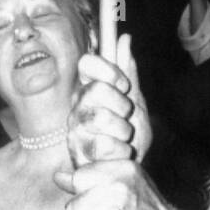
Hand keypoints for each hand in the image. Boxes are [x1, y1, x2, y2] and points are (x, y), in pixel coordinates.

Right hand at [63, 33, 151, 170]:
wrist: (131, 171)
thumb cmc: (130, 134)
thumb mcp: (135, 100)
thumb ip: (128, 71)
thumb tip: (124, 37)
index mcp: (89, 89)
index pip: (87, 63)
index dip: (109, 70)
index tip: (123, 84)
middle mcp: (77, 108)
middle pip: (97, 90)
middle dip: (121, 105)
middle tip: (126, 117)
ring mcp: (74, 132)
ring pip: (100, 118)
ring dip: (123, 131)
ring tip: (124, 139)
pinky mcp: (76, 158)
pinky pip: (103, 146)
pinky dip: (121, 151)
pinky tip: (119, 155)